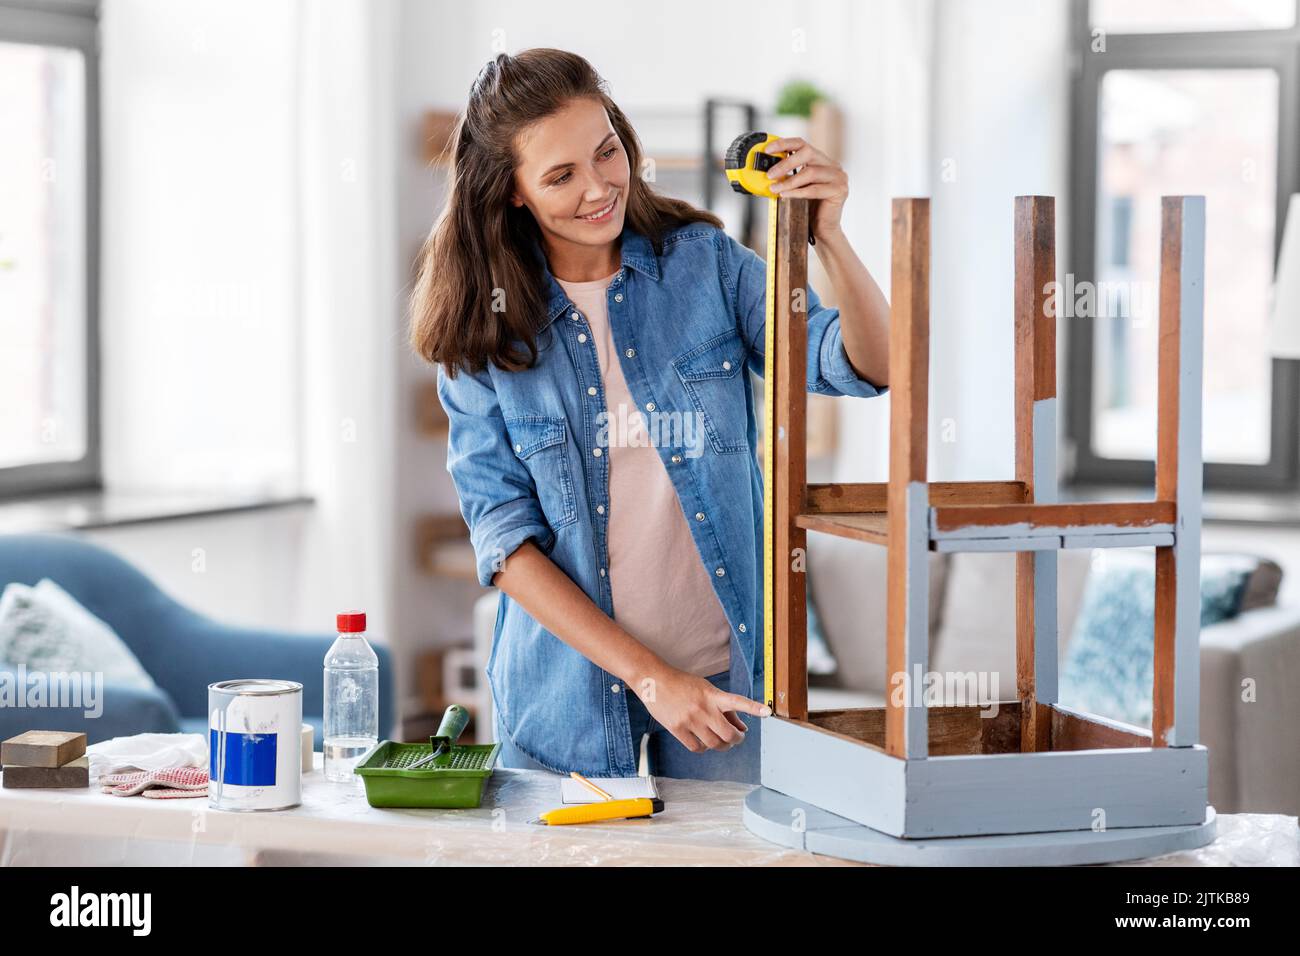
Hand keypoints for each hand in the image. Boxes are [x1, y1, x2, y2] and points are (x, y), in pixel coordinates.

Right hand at [634, 665, 770, 752]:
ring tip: (722, 742)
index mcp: (713, 695)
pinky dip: (704, 748)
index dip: (753, 708)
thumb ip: (725, 709)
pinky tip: (703, 742)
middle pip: (728, 734)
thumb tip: (742, 727)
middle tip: (737, 738)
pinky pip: (697, 748)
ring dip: (722, 746)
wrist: (655, 681)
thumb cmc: (683, 684)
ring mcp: (690, 720)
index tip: (767, 713)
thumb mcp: (706, 690)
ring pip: (715, 744)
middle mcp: (703, 708)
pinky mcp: (677, 729)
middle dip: (737, 739)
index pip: (737, 702)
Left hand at [764, 136, 846, 241]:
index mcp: (822, 161)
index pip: (803, 144)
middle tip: (770, 174)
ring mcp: (838, 177)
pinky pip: (814, 189)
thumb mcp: (797, 187)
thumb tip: (768, 170)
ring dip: (789, 181)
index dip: (784, 143)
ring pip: (810, 172)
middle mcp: (832, 165)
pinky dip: (797, 192)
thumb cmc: (810, 208)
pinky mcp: (839, 190)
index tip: (768, 149)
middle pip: (808, 153)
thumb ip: (789, 175)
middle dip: (786, 163)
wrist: (824, 229)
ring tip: (774, 188)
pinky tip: (785, 195)